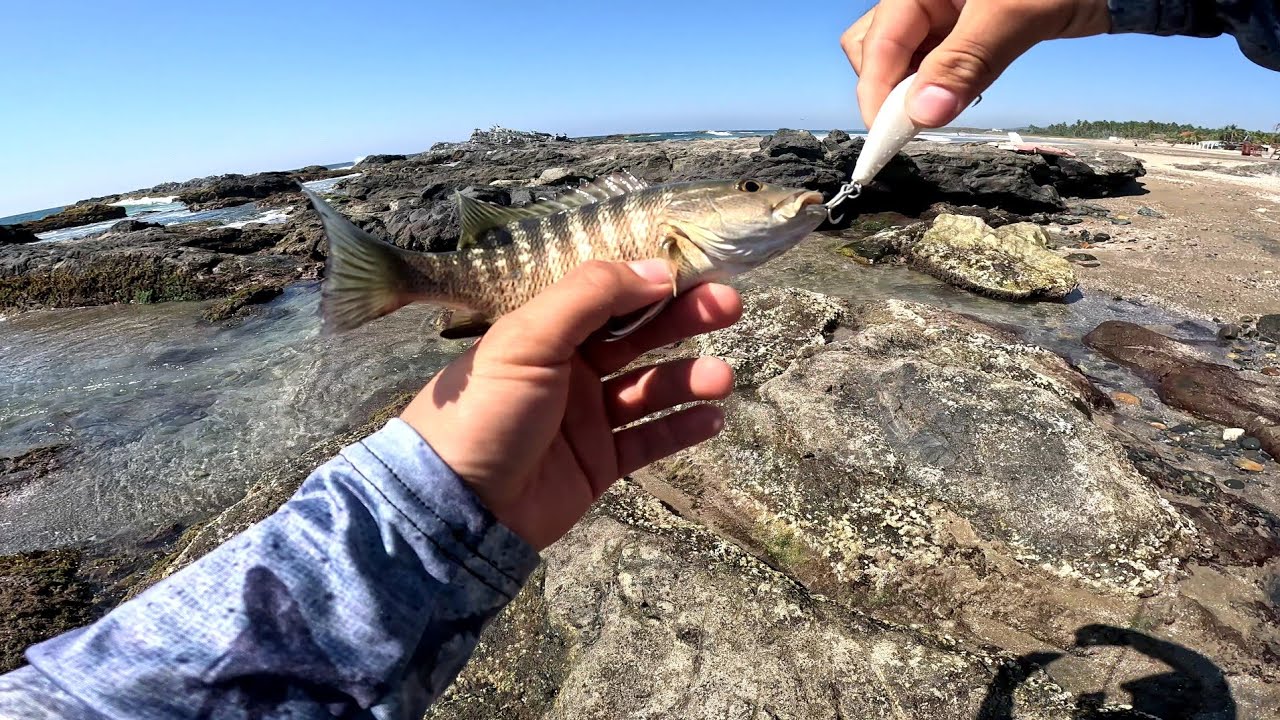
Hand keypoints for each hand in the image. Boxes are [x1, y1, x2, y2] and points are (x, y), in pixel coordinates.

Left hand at [401, 260, 740, 549]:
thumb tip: (657, 271)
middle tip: (731, 307)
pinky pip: (650, 440)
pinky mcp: (600, 464)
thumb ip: (591, 296)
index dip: (654, 282)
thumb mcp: (528, 338)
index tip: (698, 272)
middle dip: (685, 320)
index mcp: (547, 331)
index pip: (611, 296)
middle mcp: (571, 369)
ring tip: (722, 379)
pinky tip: (712, 419)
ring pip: (651, 388)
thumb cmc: (487, 410)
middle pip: (640, 336)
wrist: (459, 507)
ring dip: (690, 379)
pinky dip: (683, 428)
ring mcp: (588, 418)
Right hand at [841, 0, 1110, 127]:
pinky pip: (932, 59)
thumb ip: (967, 61)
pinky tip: (960, 92)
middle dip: (888, 89)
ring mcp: (942, 12)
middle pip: (875, 50)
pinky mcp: (964, 27)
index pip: (877, 45)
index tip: (888, 142)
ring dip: (913, 90)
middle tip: (919, 121)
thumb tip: (924, 115)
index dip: (877, 95)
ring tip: (946, 105)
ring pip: (901, 58)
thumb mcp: (1015, 14)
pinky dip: (939, 83)